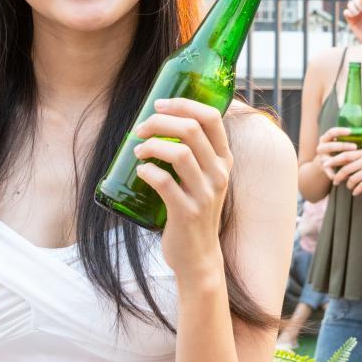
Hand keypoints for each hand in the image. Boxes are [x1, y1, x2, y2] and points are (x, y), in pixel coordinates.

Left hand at [132, 98, 232, 279]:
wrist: (198, 257)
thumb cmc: (194, 211)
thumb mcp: (205, 179)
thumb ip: (195, 153)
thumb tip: (162, 122)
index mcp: (223, 160)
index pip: (212, 117)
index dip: (183, 104)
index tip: (159, 104)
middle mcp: (218, 173)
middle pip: (191, 129)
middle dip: (160, 122)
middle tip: (140, 128)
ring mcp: (205, 194)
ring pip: (180, 152)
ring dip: (152, 145)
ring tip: (138, 150)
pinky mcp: (187, 212)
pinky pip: (164, 182)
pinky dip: (148, 171)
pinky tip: (141, 171)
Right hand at [314, 127, 360, 180]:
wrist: (326, 162)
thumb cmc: (339, 150)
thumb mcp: (344, 144)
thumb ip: (354, 142)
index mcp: (327, 138)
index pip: (332, 132)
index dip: (340, 131)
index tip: (350, 131)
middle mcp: (322, 146)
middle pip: (331, 146)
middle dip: (343, 146)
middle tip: (355, 147)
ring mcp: (321, 157)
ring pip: (328, 158)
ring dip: (340, 161)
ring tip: (351, 162)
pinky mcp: (322, 167)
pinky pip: (328, 171)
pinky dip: (335, 173)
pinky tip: (344, 176)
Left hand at [327, 149, 361, 195]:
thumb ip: (358, 157)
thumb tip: (343, 162)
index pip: (345, 155)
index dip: (333, 160)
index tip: (326, 165)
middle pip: (346, 169)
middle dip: (338, 177)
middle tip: (335, 182)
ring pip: (353, 179)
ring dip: (348, 185)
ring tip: (349, 187)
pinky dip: (357, 190)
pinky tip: (355, 192)